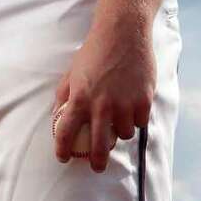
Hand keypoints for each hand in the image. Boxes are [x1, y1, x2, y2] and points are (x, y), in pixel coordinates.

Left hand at [51, 20, 154, 171]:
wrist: (123, 34)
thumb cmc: (94, 52)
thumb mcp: (71, 73)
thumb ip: (64, 97)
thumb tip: (57, 117)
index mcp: (80, 99)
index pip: (65, 133)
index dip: (62, 149)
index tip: (63, 157)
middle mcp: (102, 106)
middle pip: (98, 147)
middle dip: (97, 162)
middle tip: (96, 167)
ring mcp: (125, 105)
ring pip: (124, 135)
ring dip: (120, 132)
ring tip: (119, 122)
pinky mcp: (143, 101)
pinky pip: (140, 122)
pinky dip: (136, 120)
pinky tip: (133, 110)